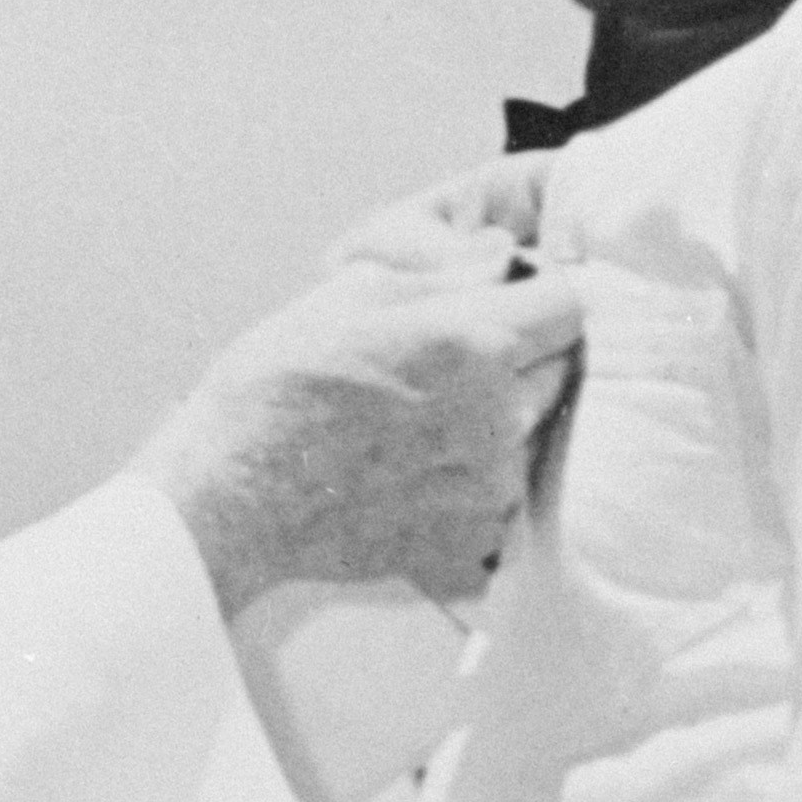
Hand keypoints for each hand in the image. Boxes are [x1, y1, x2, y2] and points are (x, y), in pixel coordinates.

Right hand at [140, 241, 588, 623]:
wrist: (230, 496)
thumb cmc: (276, 392)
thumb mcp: (353, 293)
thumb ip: (448, 270)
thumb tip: (501, 255)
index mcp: (475, 345)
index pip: (572, 304)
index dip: (546, 296)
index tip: (519, 301)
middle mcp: (497, 421)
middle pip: (561, 372)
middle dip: (524, 357)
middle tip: (453, 361)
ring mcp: (488, 492)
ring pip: (530, 439)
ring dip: (498, 424)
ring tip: (423, 422)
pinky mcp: (469, 546)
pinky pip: (500, 505)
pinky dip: (472, 488)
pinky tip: (414, 475)